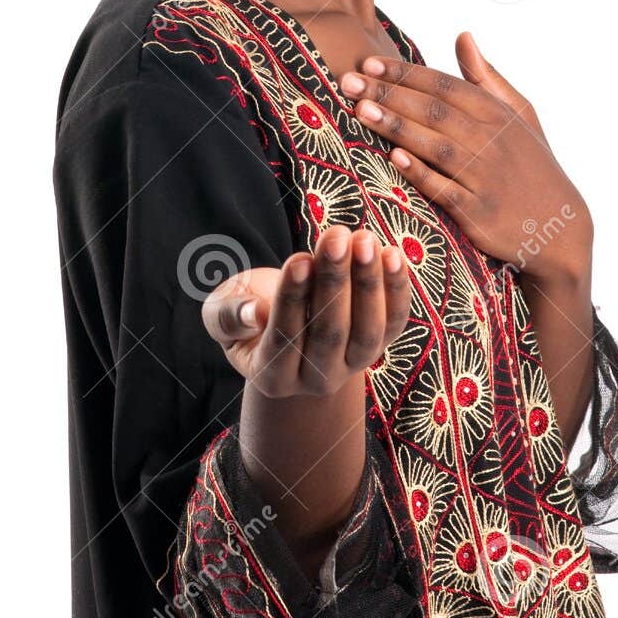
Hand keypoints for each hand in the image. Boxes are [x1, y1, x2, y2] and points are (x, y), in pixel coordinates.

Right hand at [201, 223, 410, 393]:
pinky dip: (397, 289)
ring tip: (363, 239)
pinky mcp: (379, 345)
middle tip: (336, 237)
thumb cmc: (245, 312)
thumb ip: (228, 316)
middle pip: (330, 334)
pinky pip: (394, 322)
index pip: (284, 338)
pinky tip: (392, 253)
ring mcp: (352, 366)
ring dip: (369, 282)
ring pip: (368, 332)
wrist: (283, 325)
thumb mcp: (221, 314)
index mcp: (272, 377)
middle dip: (335, 282)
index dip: (293, 299)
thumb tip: (253, 314)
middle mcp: (316, 381)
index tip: (299, 258)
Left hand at [339, 34, 592, 286]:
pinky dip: (421, 174)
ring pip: (436, 146)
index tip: (368, 64)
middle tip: (348, 82)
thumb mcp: (520, 115)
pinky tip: (394, 158)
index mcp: (497, 114)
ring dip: (397, 127)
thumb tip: (462, 35)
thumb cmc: (532, 165)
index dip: (405, 74)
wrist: (558, 227)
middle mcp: (491, 142)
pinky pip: (446, 190)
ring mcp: (485, 178)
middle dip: (388, 94)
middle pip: (434, 111)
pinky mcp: (479, 213)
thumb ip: (487, 76)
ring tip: (360, 111)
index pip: (445, 86)